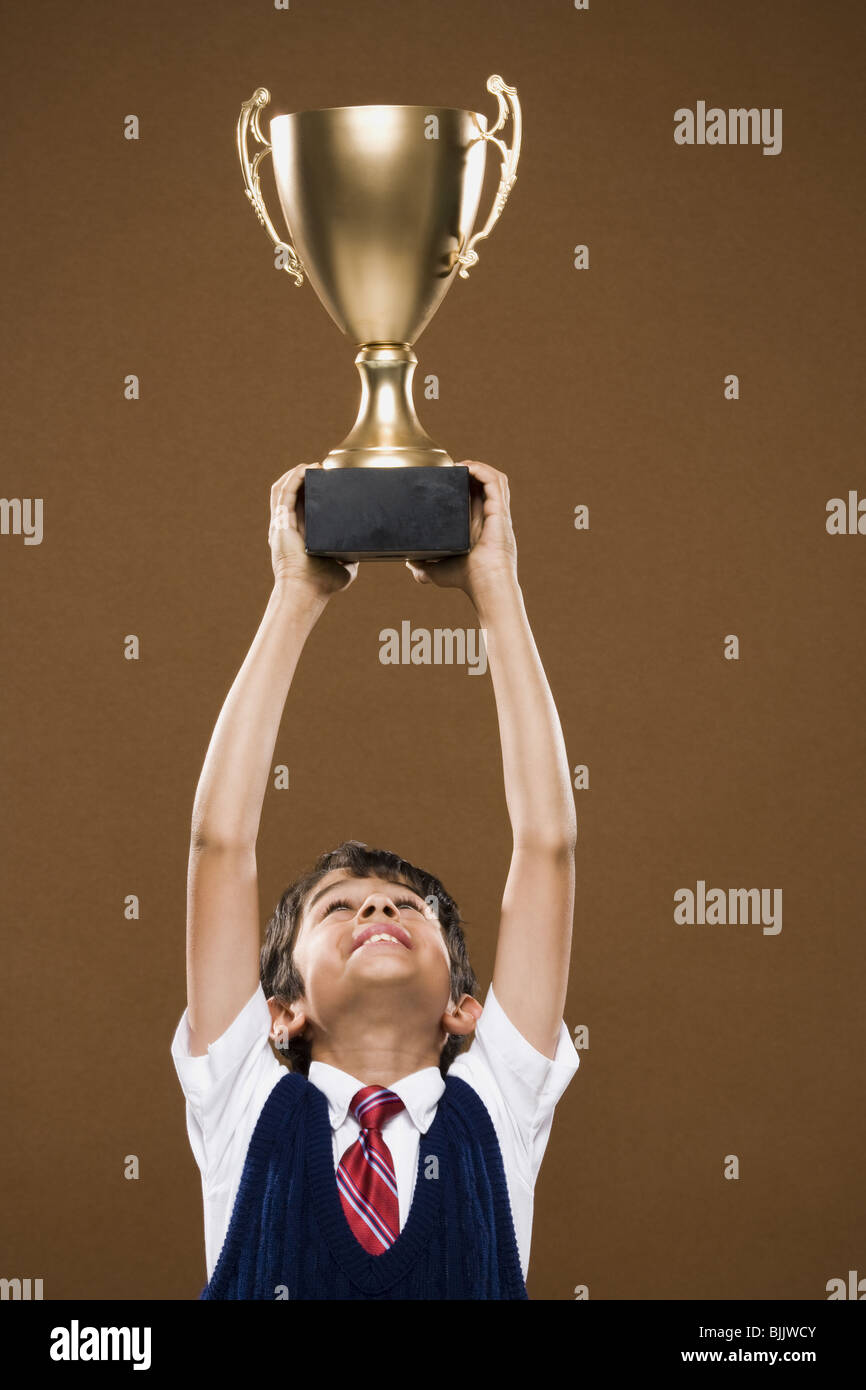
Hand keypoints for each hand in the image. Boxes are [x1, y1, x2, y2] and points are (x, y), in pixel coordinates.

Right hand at [269, 463, 358, 597]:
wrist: (307, 590)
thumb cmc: (322, 584)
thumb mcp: (344, 566)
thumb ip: (351, 558)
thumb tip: (365, 552)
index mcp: (299, 534)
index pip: (300, 505)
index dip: (309, 489)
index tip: (325, 479)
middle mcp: (288, 526)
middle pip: (290, 493)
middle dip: (302, 477)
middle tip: (321, 468)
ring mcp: (282, 523)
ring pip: (282, 489)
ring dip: (295, 474)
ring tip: (311, 465)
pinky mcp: (281, 521)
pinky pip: (284, 493)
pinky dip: (293, 478)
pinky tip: (304, 469)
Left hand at [404, 461, 517, 599]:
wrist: (485, 584)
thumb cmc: (467, 580)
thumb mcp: (437, 571)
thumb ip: (423, 567)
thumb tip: (409, 563)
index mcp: (481, 526)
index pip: (479, 497)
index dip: (467, 484)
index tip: (447, 479)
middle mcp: (491, 517)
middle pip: (488, 484)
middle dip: (473, 471)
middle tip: (452, 469)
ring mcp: (497, 512)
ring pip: (496, 479)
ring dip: (479, 467)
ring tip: (460, 465)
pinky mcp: (499, 510)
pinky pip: (496, 481)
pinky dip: (483, 470)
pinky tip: (467, 468)